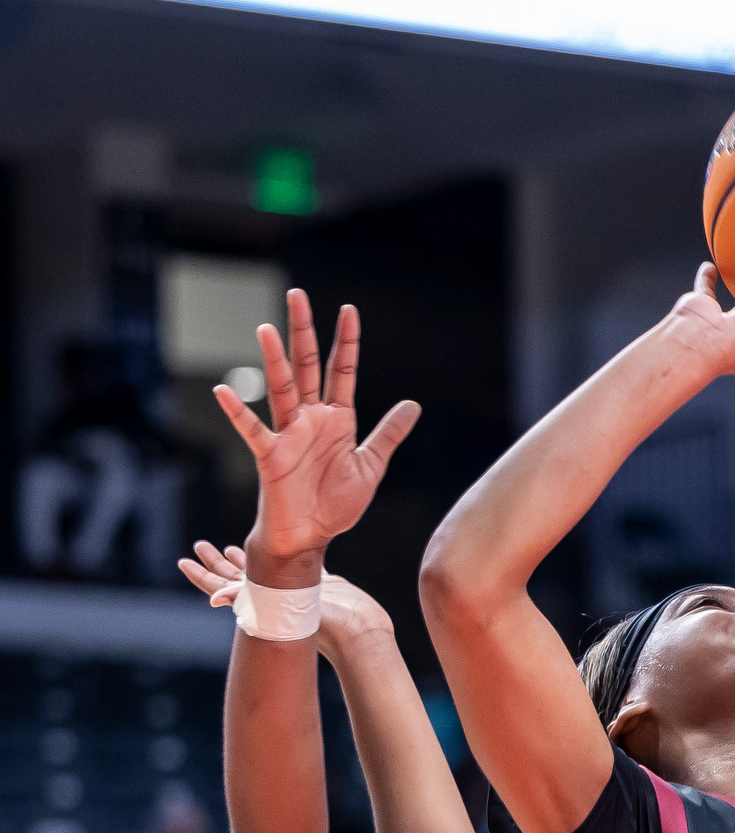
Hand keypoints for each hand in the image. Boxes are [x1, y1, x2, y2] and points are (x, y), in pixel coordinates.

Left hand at [179, 539, 392, 659]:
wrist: (361, 635)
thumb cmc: (328, 626)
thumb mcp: (287, 610)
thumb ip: (252, 599)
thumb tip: (213, 599)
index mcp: (262, 603)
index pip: (222, 588)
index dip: (202, 576)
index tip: (183, 561)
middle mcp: (275, 597)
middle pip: (236, 578)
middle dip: (217, 562)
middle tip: (199, 545)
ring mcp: (296, 592)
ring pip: (263, 571)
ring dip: (245, 560)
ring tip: (229, 548)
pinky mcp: (319, 585)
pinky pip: (295, 566)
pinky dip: (283, 557)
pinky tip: (279, 546)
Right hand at [213, 288, 419, 576]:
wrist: (310, 537)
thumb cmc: (334, 505)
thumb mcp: (370, 467)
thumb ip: (388, 434)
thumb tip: (412, 405)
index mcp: (337, 420)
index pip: (342, 372)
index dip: (346, 342)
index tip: (349, 310)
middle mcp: (311, 419)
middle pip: (306, 367)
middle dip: (303, 332)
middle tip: (297, 295)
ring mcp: (288, 434)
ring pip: (281, 388)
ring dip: (274, 360)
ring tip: (266, 328)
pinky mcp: (270, 456)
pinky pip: (252, 430)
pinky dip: (237, 412)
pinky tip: (224, 391)